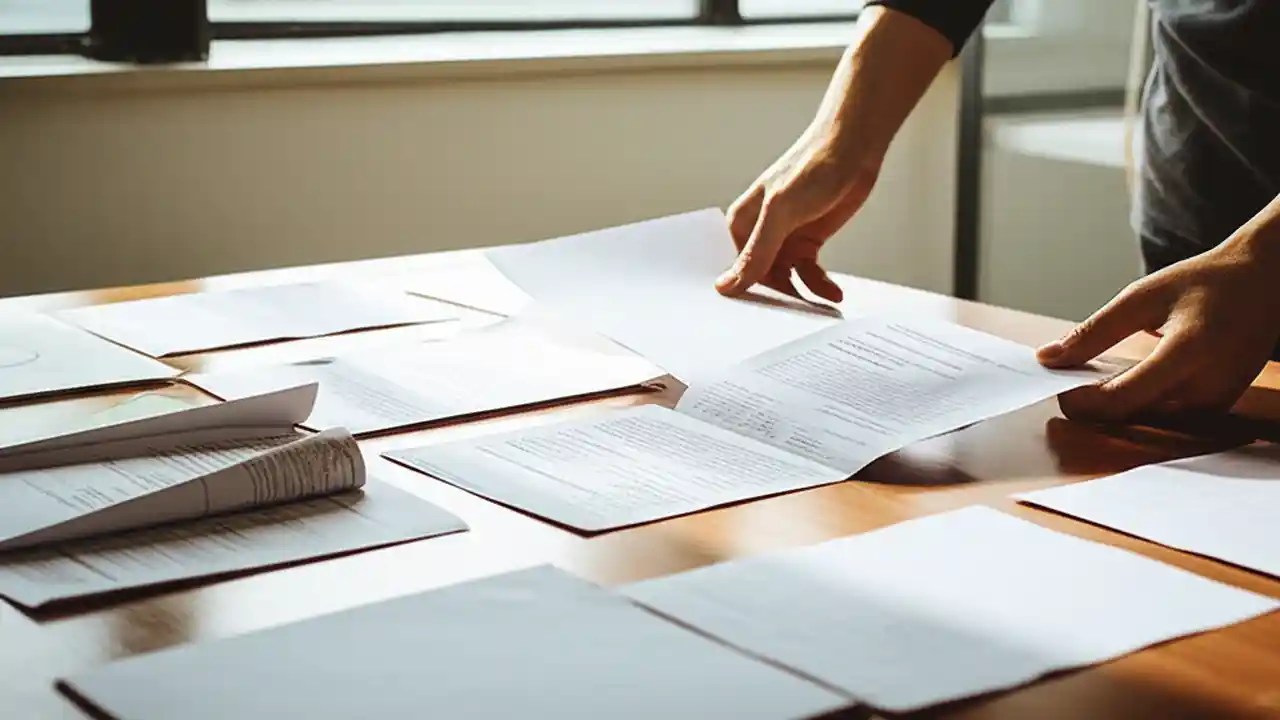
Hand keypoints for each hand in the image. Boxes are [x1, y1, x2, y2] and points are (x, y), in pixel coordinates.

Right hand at [712, 6, 952, 302]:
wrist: (854, 148)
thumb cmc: (812, 167)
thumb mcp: (780, 213)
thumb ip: (756, 252)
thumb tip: (727, 285)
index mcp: (741, 224)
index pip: (731, 268)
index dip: (738, 292)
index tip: (746, 319)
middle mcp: (760, 234)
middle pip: (760, 279)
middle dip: (773, 298)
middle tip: (786, 321)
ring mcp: (785, 238)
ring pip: (786, 280)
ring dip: (802, 295)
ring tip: (816, 308)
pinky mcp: (809, 241)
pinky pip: (809, 274)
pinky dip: (820, 286)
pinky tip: (833, 294)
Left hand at [1037, 238, 1279, 420]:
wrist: (1264, 281)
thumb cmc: (1204, 282)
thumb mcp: (1142, 297)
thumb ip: (1094, 331)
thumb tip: (1048, 358)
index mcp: (1189, 350)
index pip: (1125, 397)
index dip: (1084, 402)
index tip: (1059, 390)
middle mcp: (1208, 385)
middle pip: (1134, 415)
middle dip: (1095, 407)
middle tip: (1067, 386)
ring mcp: (1218, 401)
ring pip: (1149, 422)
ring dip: (1116, 409)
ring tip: (1091, 384)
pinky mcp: (1219, 406)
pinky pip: (1169, 417)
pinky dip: (1141, 405)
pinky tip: (1124, 384)